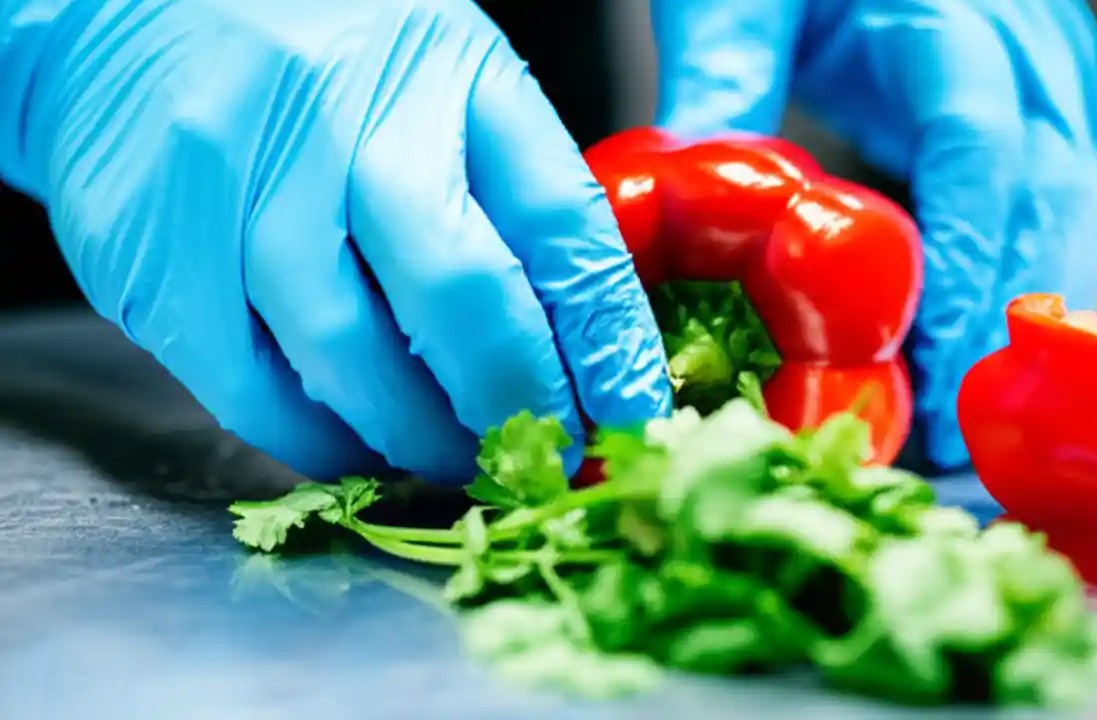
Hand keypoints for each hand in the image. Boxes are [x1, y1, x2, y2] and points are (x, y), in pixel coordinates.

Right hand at [1, 0, 670, 479]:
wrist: (113, 14)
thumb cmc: (311, 60)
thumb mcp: (434, 76)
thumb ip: (507, 185)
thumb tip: (584, 344)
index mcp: (449, 67)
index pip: (563, 222)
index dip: (609, 340)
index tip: (633, 413)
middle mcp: (346, 117)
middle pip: (461, 296)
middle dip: (518, 404)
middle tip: (543, 456)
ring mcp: (242, 187)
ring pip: (354, 361)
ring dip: (422, 439)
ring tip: (454, 458)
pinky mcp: (157, 260)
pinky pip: (257, 395)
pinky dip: (326, 443)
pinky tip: (360, 443)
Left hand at [652, 0, 1096, 468]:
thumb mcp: (747, 0)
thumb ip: (725, 78)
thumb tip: (676, 181)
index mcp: (948, 19)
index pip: (983, 148)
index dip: (970, 258)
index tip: (936, 355)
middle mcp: (1022, 47)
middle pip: (1050, 193)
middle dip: (1002, 312)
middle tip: (947, 419)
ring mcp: (1048, 74)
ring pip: (1076, 205)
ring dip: (1025, 307)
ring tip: (960, 405)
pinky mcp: (1047, 104)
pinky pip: (1066, 200)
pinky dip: (1026, 276)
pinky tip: (977, 339)